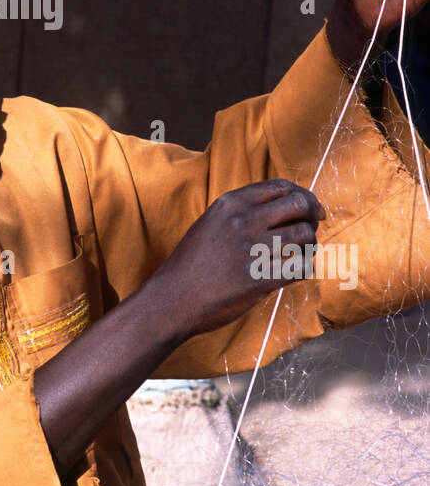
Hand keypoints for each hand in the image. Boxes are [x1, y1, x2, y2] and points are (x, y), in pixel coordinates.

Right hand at [148, 178, 325, 343]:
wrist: (172, 299)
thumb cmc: (192, 264)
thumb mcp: (211, 223)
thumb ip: (241, 212)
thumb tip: (281, 208)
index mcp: (230, 204)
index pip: (280, 186)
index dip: (302, 195)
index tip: (310, 207)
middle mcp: (243, 221)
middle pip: (298, 205)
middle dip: (313, 215)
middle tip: (314, 226)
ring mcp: (252, 250)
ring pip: (304, 234)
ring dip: (311, 243)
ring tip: (304, 251)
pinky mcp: (260, 279)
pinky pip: (300, 266)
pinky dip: (305, 266)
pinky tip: (297, 270)